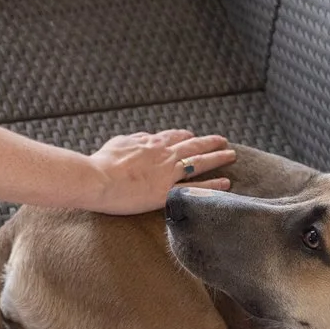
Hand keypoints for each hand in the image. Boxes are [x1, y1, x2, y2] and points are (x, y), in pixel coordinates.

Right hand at [86, 129, 236, 214]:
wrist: (98, 179)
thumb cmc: (102, 162)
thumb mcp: (118, 142)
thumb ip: (136, 139)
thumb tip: (147, 136)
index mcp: (151, 143)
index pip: (174, 136)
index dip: (186, 136)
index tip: (194, 136)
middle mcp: (164, 155)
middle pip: (193, 145)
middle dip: (210, 142)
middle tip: (223, 141)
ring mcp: (168, 173)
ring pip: (200, 162)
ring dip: (218, 158)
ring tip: (231, 155)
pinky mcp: (168, 192)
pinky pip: (196, 188)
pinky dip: (213, 184)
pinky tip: (226, 182)